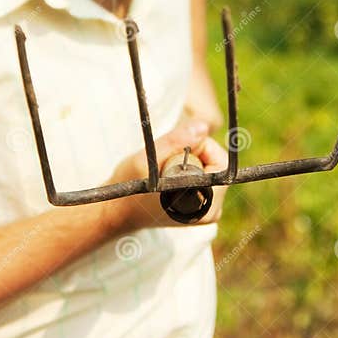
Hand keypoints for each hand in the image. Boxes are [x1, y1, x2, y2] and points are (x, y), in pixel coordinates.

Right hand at [103, 120, 228, 232]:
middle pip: (216, 162)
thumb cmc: (130, 186)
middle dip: (191, 154)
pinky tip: (168, 178)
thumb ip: (175, 141)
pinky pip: (204, 174)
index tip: (169, 154)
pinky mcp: (203, 206)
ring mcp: (208, 209)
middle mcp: (211, 210)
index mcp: (203, 203)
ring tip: (164, 173)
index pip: (218, 158)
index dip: (194, 147)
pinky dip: (188, 170)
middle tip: (164, 165)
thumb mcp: (147, 160)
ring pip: (210, 166)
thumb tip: (203, 126)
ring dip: (188, 161)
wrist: (118, 212)